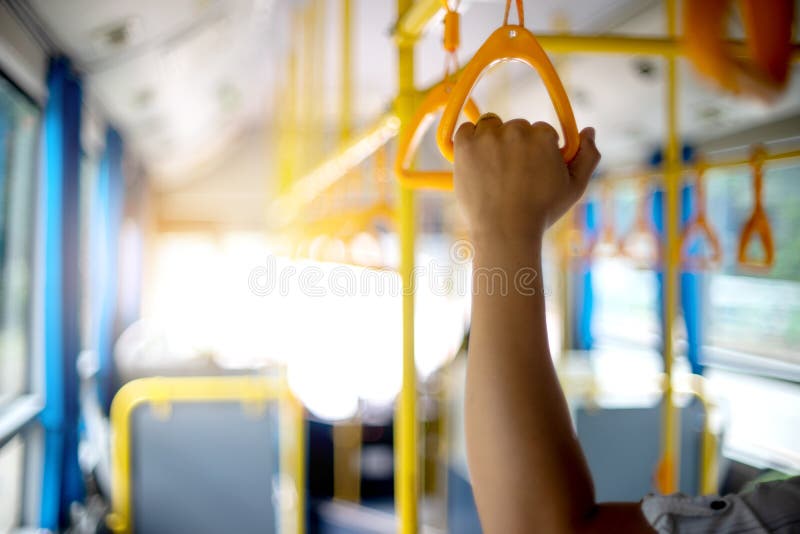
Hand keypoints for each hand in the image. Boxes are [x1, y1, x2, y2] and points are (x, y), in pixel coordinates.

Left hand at [453, 115, 600, 243]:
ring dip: (491, 141)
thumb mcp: (574, 187)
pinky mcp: (465, 146)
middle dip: (514, 146)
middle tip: (511, 175)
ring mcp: (488, 137)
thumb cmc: (541, 212)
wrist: (505, 232)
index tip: (531, 171)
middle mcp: (516, 131)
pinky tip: (475, 162)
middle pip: (515, 128)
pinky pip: (465, 130)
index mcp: (543, 136)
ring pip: (490, 126)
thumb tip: (589, 131)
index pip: (540, 131)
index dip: (537, 151)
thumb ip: (587, 156)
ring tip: (493, 171)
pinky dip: (469, 142)